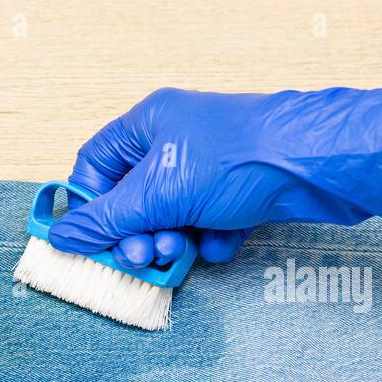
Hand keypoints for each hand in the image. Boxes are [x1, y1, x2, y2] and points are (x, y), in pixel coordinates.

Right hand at [50, 86, 381, 270]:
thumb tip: (63, 236)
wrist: (318, 166)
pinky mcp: (236, 192)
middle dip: (133, 233)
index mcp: (148, 124)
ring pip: (167, 217)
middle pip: (130, 199)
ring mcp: (207, 168)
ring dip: (168, 241)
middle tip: (141, 256)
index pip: (94, 167)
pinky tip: (223, 240)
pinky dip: (208, 239)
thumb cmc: (239, 159)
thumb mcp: (157, 194)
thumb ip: (105, 221)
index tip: (88, 241)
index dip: (88, 206)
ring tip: (182, 249)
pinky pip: (204, 225)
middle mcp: (174, 141)